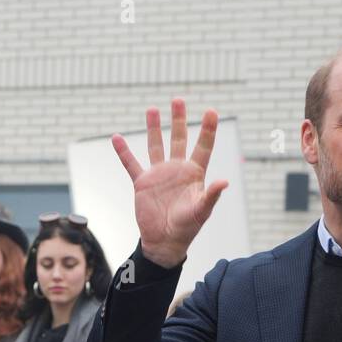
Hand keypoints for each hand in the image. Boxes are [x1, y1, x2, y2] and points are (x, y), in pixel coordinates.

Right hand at [112, 100, 228, 269]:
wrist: (164, 242)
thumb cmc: (186, 228)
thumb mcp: (201, 211)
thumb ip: (211, 195)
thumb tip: (224, 182)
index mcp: (194, 174)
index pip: (203, 146)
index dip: (208, 129)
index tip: (211, 111)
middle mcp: (177, 169)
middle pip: (178, 139)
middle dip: (178, 120)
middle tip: (178, 100)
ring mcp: (159, 175)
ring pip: (156, 145)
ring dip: (154, 128)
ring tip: (152, 109)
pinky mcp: (142, 183)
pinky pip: (131, 164)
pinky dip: (124, 152)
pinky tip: (117, 138)